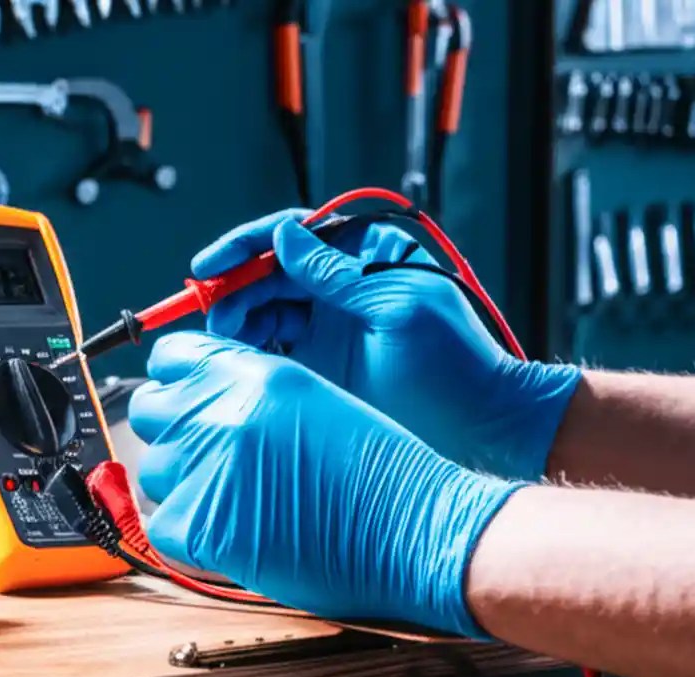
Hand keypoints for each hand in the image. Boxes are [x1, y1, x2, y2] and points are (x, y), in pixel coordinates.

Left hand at [129, 331, 522, 635]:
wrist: (414, 529)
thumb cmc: (378, 468)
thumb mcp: (313, 394)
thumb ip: (248, 385)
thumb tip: (197, 395)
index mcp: (249, 372)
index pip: (169, 359)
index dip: (179, 381)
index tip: (191, 400)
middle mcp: (218, 413)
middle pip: (149, 411)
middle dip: (176, 430)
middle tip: (215, 454)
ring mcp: (202, 469)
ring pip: (154, 469)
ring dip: (184, 482)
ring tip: (237, 497)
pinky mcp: (198, 527)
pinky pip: (160, 524)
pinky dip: (189, 530)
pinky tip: (232, 529)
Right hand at [192, 212, 580, 479]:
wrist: (481, 424)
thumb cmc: (454, 361)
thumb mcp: (395, 307)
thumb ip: (337, 273)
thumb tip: (284, 235)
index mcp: (366, 256)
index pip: (295, 234)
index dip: (249, 245)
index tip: (213, 264)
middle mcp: (343, 285)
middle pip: (272, 272)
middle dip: (237, 287)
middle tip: (214, 313)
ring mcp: (330, 323)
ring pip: (266, 307)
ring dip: (239, 318)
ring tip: (223, 338)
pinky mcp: (321, 360)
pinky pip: (273, 344)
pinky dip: (250, 347)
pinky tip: (235, 356)